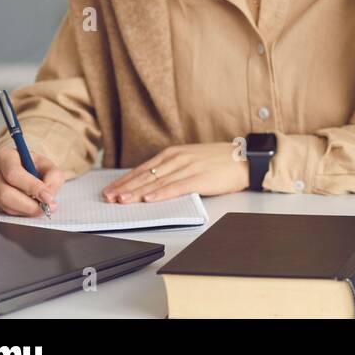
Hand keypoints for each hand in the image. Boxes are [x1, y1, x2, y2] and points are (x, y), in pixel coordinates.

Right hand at [0, 147, 63, 216]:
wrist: (11, 164)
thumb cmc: (28, 163)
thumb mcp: (44, 162)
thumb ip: (52, 175)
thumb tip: (49, 195)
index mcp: (4, 157)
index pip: (14, 174)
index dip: (32, 187)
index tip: (48, 197)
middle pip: (5, 194)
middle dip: (29, 205)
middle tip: (47, 208)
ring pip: (5, 206)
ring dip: (26, 211)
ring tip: (42, 208)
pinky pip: (5, 212)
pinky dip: (21, 212)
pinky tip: (30, 206)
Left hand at [102, 142, 250, 202]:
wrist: (244, 159)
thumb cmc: (218, 161)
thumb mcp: (191, 158)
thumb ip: (172, 167)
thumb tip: (151, 182)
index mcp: (174, 153)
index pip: (143, 168)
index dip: (125, 180)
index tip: (111, 190)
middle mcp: (177, 158)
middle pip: (146, 175)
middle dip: (125, 187)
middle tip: (109, 197)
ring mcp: (188, 167)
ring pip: (157, 182)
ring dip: (137, 192)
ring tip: (122, 200)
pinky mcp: (199, 177)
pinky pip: (176, 187)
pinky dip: (161, 193)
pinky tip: (150, 199)